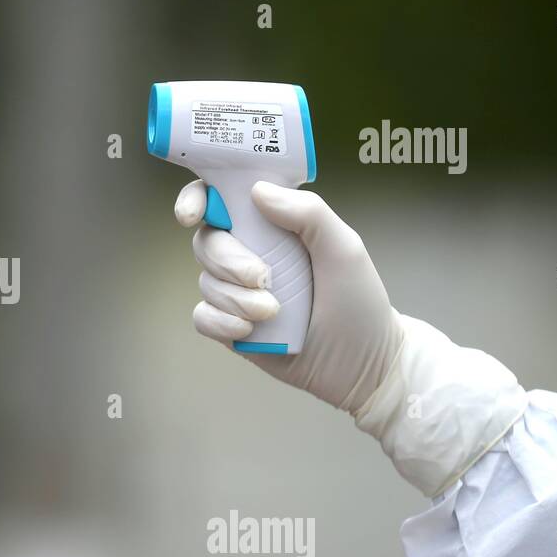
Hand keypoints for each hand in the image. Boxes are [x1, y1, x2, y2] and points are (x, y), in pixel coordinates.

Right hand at [175, 178, 402, 416]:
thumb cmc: (359, 302)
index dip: (196, 200)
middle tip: (264, 279)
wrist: (362, 365)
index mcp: (272, 226)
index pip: (221, 199)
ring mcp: (237, 292)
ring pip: (206, 282)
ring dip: (236, 299)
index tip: (193, 214)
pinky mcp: (230, 326)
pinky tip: (250, 331)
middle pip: (207, 242)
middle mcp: (248, 254)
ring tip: (274, 313)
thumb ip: (309, 213)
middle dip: (228, 260)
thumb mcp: (344, 249)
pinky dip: (221, 323)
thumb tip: (258, 191)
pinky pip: (203, 317)